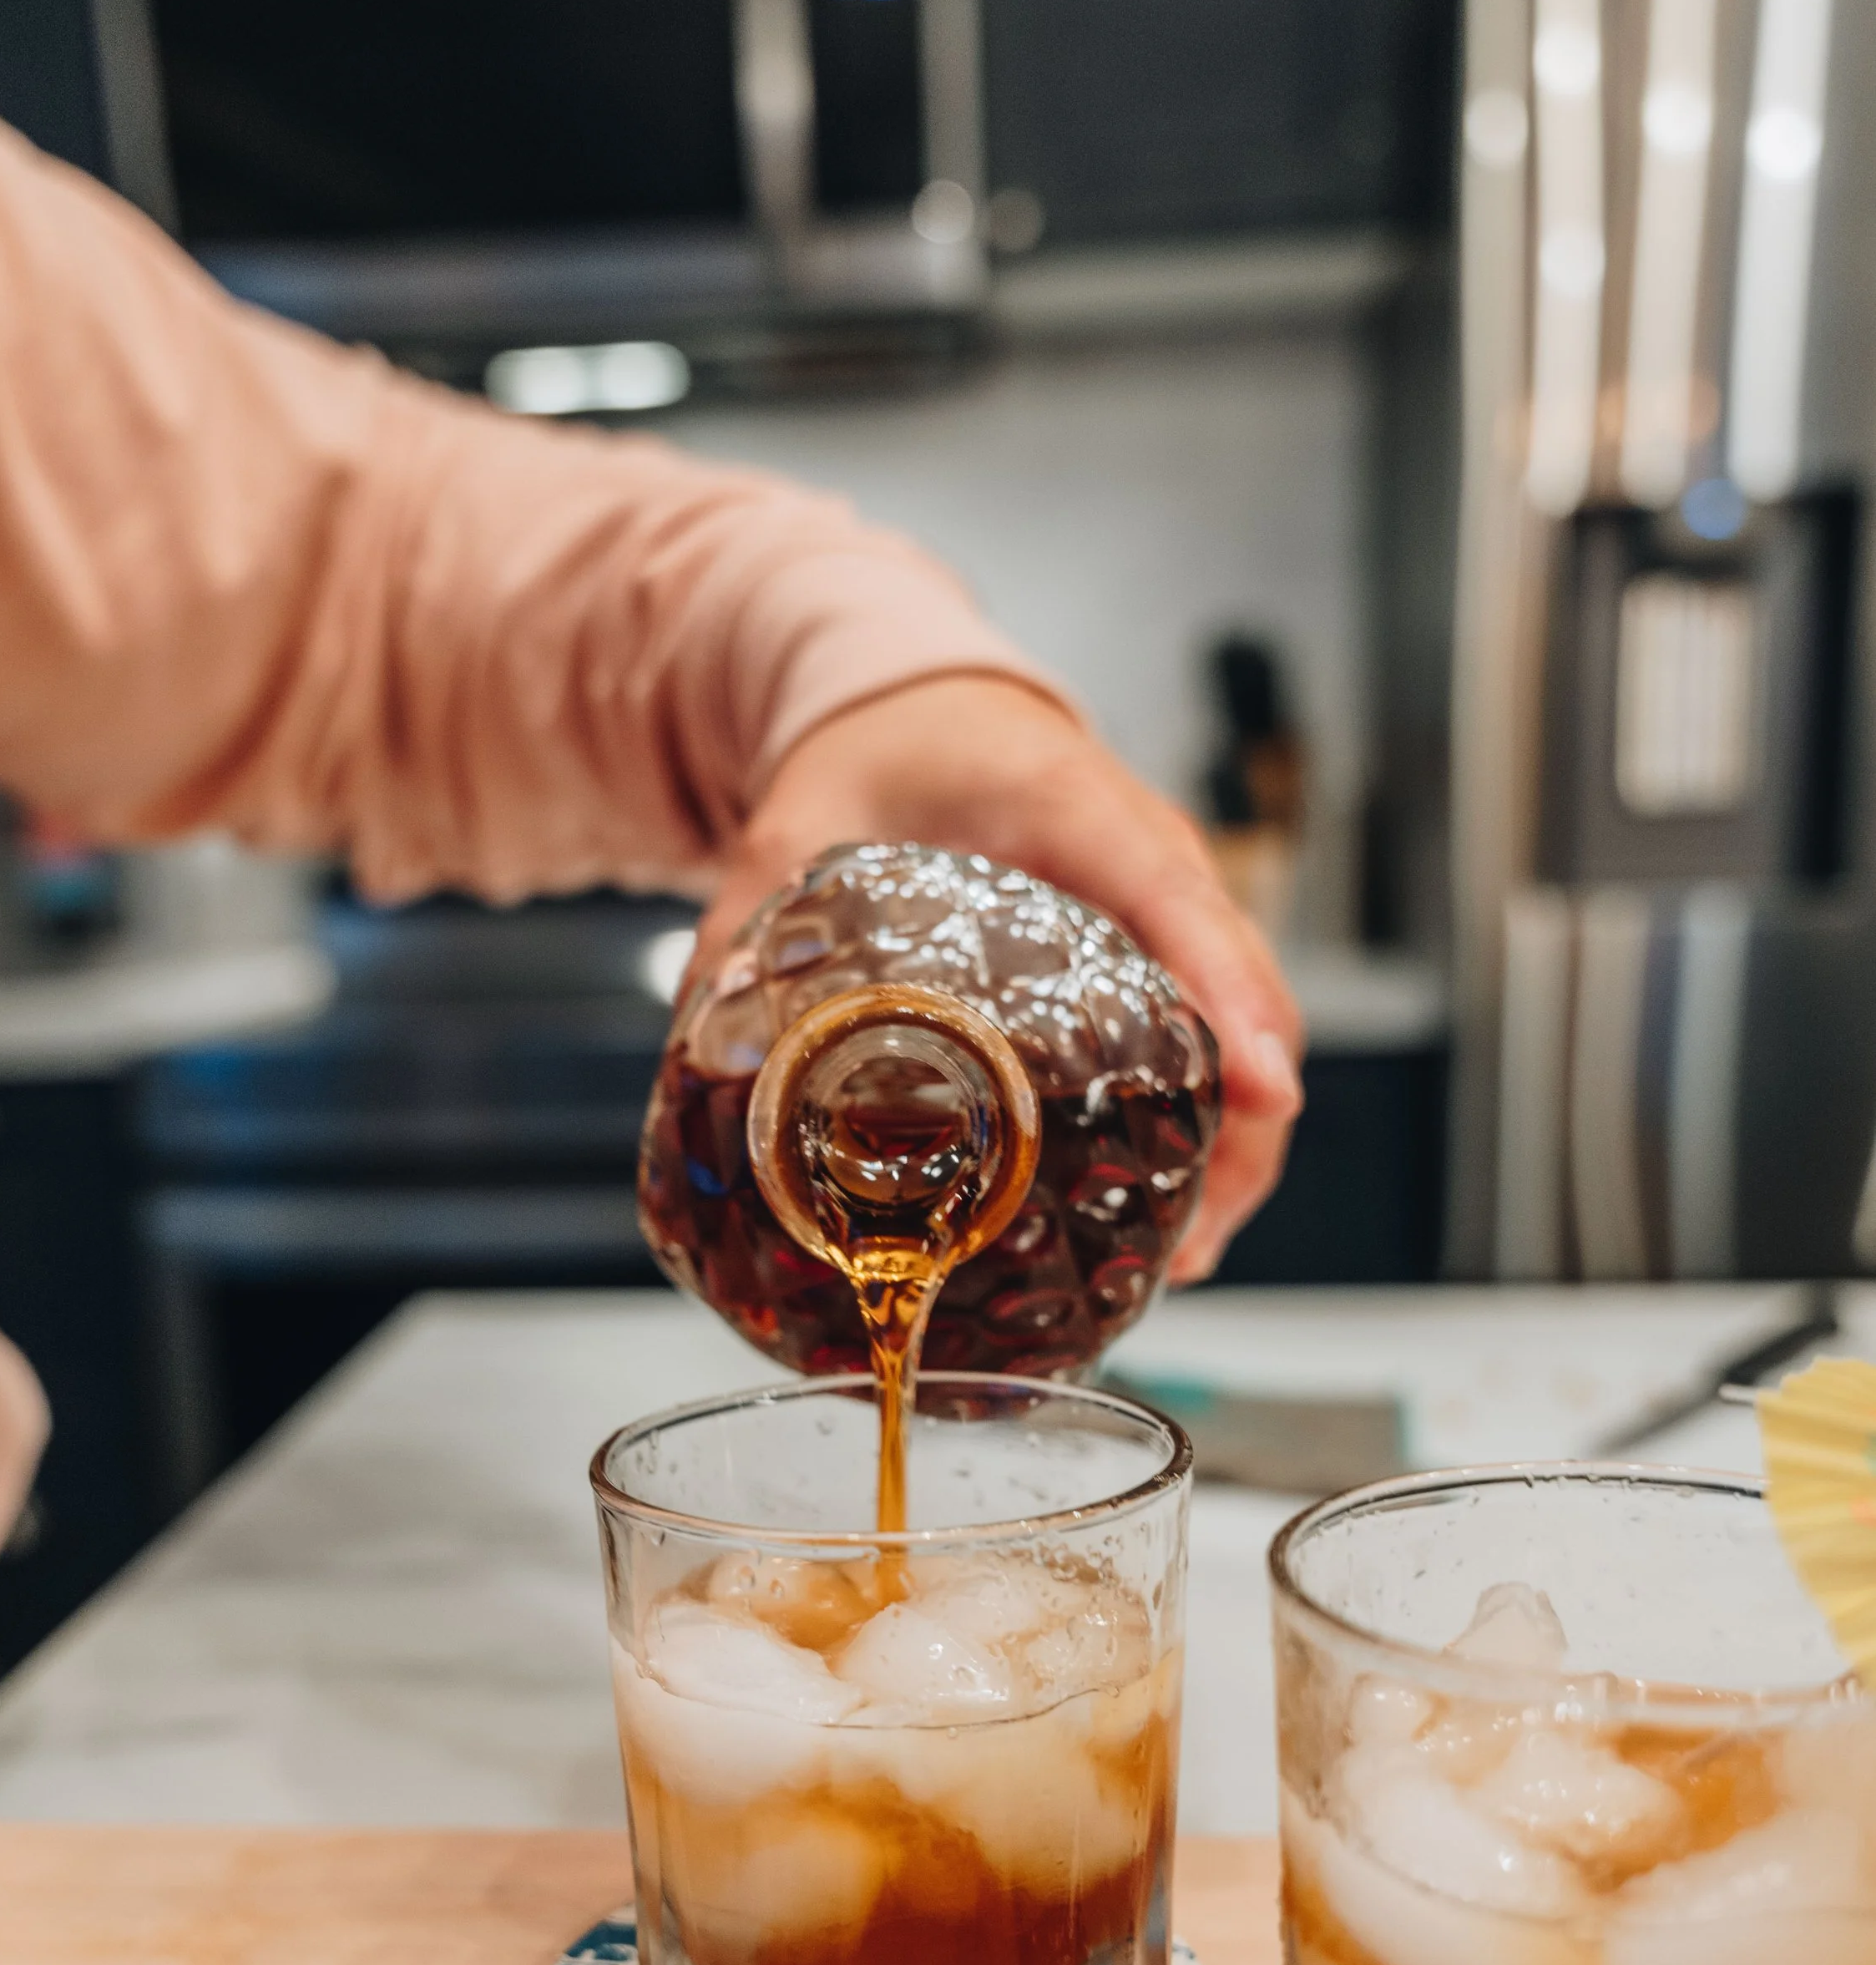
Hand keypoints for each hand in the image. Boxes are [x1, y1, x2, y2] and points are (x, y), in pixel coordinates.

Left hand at [698, 673, 1303, 1282]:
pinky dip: (1212, 1120)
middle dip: (1242, 1123)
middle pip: (1243, 992)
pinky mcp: (1154, 950)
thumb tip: (706, 1039)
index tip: (1258, 1089)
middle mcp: (1147, 858)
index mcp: (1075, 806)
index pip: (1177, 900)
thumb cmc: (888, 747)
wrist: (919, 709)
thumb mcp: (806, 820)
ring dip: (1234, 1143)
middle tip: (1192, 1238)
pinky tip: (1171, 1204)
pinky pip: (1213, 1033)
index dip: (1229, 1001)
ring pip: (1245, 1025)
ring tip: (1182, 1255)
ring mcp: (1165, 907)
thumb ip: (751, 920)